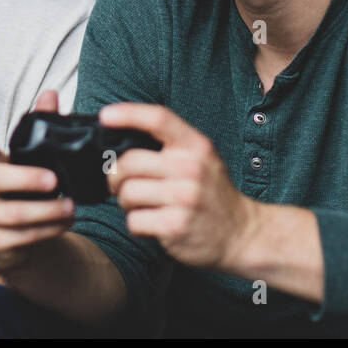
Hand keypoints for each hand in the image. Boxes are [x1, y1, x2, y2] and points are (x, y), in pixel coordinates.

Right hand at [0, 90, 75, 272]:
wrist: (16, 241)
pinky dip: (47, 231)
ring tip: (71, 208)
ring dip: (47, 211)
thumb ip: (40, 129)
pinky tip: (64, 225)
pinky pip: (20, 237)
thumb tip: (50, 94)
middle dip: (26, 178)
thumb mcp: (33, 163)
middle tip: (55, 181)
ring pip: (13, 213)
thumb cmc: (25, 193)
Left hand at [102, 102, 258, 270]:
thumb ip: (170, 146)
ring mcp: (184, 198)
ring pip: (127, 193)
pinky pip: (134, 221)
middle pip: (129, 162)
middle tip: (121, 185)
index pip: (158, 119)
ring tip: (141, 205)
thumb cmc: (213, 194)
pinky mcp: (176, 226)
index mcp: (196, 146)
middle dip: (115, 176)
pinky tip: (152, 223)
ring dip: (125, 203)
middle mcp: (191, 168)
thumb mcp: (202, 159)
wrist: (242, 233)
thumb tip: (121, 138)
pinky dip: (136, 224)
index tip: (106, 116)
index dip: (128, 114)